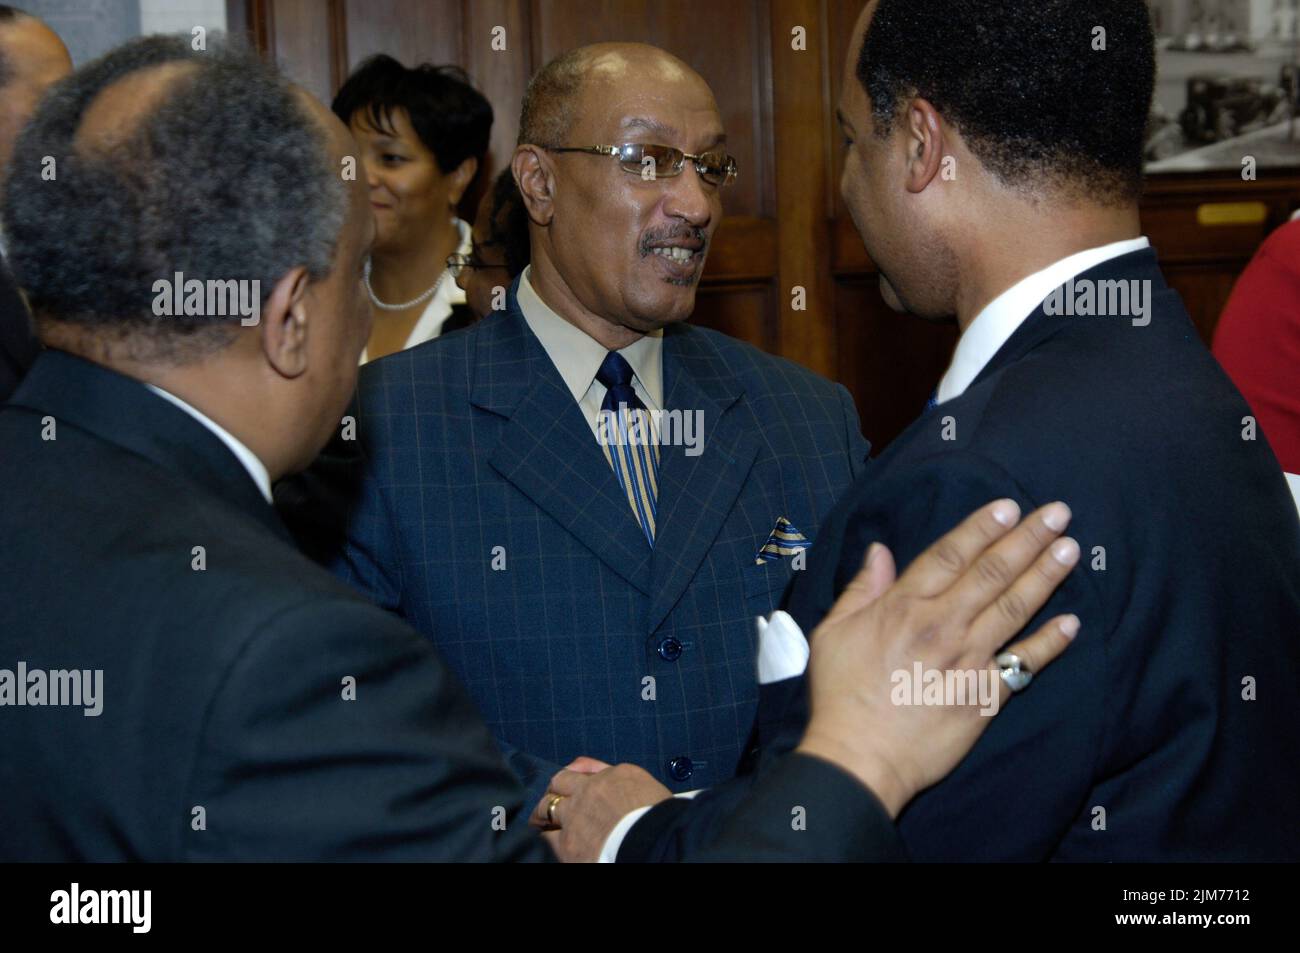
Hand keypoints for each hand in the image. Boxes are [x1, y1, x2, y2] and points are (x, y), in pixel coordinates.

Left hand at [530, 758, 671, 861]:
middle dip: (554, 790)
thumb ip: (627, 779)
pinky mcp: (567, 845)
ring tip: (540, 823)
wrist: (655, 844)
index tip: (572, 784)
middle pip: (558, 781)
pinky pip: (545, 839)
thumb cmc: (662, 820)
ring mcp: (574, 818)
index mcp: (614, 776)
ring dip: (543, 814)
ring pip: (544, 809)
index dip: (575, 776)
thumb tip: (608, 777)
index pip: (584, 767)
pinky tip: (545, 840)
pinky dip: (546, 838)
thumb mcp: (651, 788)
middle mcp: (589, 792)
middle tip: (551, 800)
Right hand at [797, 499, 1079, 817]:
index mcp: (902, 607)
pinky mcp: (984, 697)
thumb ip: (861, 590)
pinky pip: (1024, 664)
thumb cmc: (840, 695)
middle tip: (1058, 513)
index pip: (949, 555)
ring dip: (1045, 576)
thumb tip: (880, 552)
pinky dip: (1050, 642)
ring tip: (1070, 549)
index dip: (981, 527)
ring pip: (1014, 608)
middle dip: (1027, 539)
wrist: (859, 758)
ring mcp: (967, 661)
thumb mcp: (833, 632)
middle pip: (991, 573)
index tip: (1010, 507)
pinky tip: (1072, 621)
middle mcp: (941, 626)